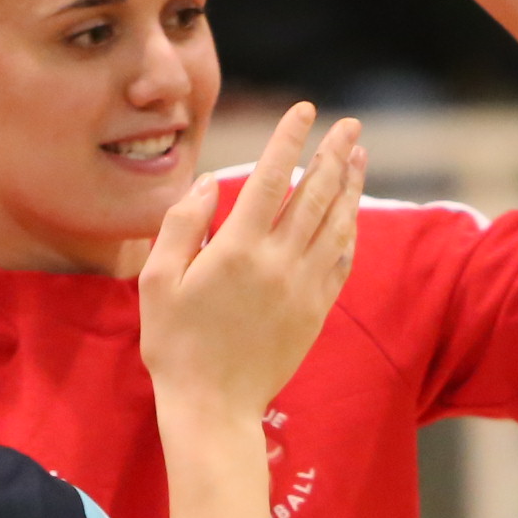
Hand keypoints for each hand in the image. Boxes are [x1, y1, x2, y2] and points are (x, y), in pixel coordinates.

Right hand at [134, 105, 364, 422]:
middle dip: (333, 153)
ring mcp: (303, 287)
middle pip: (314, 194)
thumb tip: (208, 183)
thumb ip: (181, 225)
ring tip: (359, 155)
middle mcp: (277, 262)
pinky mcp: (315, 311)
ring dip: (350, 185)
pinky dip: (350, 230)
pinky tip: (352, 212)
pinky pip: (341, 261)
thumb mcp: (159, 281)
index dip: (289, 139)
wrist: (213, 407)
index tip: (304, 110)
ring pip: (335, 224)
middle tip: (349, 123)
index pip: (271, 178)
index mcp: (236, 249)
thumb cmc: (175, 343)